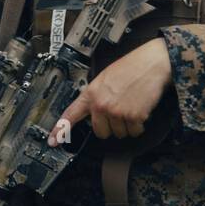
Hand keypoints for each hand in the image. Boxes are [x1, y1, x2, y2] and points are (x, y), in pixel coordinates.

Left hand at [49, 38, 172, 144]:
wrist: (152, 63)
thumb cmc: (132, 67)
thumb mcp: (105, 78)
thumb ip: (96, 95)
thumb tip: (94, 111)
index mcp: (91, 93)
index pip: (71, 115)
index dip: (59, 130)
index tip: (52, 142)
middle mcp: (102, 104)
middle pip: (101, 132)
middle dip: (111, 126)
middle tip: (120, 112)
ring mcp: (117, 112)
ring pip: (120, 133)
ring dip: (128, 125)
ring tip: (133, 106)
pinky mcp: (134, 116)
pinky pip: (135, 131)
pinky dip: (140, 125)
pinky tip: (141, 110)